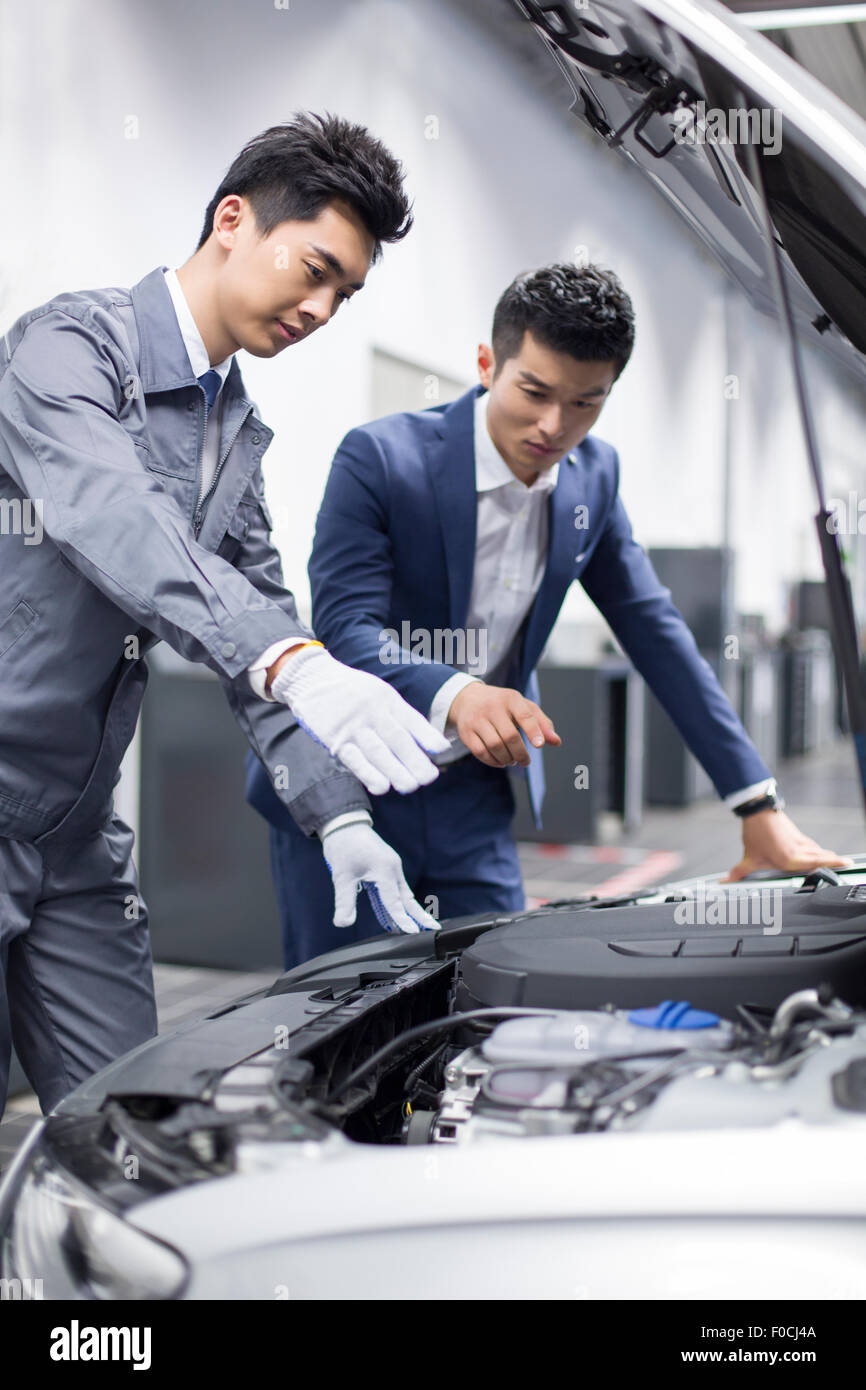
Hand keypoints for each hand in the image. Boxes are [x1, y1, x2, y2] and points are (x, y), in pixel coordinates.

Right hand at [270, 645, 449, 794]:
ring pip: (378, 751)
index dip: (428, 736)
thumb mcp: (379, 693)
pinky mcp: (334, 738)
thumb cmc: (352, 691)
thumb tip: (428, 742)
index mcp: (387, 699)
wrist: (312, 677)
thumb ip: (401, 715)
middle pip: (397, 739)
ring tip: (411, 787)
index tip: (442, 751)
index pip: (411, 719)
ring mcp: (353, 725)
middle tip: (428, 778)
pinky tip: (381, 786)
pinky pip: (354, 759)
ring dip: (396, 771)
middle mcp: (372, 711)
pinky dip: (368, 774)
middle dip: (415, 760)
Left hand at [321, 822, 439, 933]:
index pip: (395, 901)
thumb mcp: (341, 876)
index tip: (413, 932)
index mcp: (385, 870)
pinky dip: (398, 902)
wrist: (344, 825)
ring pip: (403, 894)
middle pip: (407, 898)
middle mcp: (392, 869)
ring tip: (420, 926)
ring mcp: (391, 867)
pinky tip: (398, 913)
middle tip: (434, 929)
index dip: (402, 919)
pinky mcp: (387, 867)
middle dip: (420, 915)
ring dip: (410, 910)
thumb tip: (344, 923)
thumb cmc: (343, 846)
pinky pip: (395, 889)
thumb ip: (345, 901)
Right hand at [448, 682, 560, 767]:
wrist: (467, 698)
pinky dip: (493, 761)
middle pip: (509, 736)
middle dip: (520, 753)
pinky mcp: (466, 732)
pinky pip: (481, 752)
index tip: (539, 745)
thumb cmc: (502, 705)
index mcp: (510, 698)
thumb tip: (556, 742)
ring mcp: (477, 719)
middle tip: (525, 761)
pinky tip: (500, 761)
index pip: (524, 715)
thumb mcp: (523, 707)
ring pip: (495, 746)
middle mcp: (492, 707)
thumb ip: (542, 723)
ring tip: (512, 760)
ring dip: (507, 759)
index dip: (533, 731)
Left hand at [722, 808, 852, 881]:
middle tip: (847, 864)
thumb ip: (739, 872)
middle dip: (834, 862)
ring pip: (817, 850)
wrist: (757, 811)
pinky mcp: (798, 835)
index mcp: (790, 859)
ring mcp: (800, 841)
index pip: (816, 864)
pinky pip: (812, 845)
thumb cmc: (755, 833)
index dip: (831, 864)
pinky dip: (818, 850)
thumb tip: (725, 882)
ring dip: (826, 856)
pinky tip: (819, 852)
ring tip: (837, 861)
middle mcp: (798, 850)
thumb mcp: (749, 857)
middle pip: (821, 857)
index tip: (845, 864)